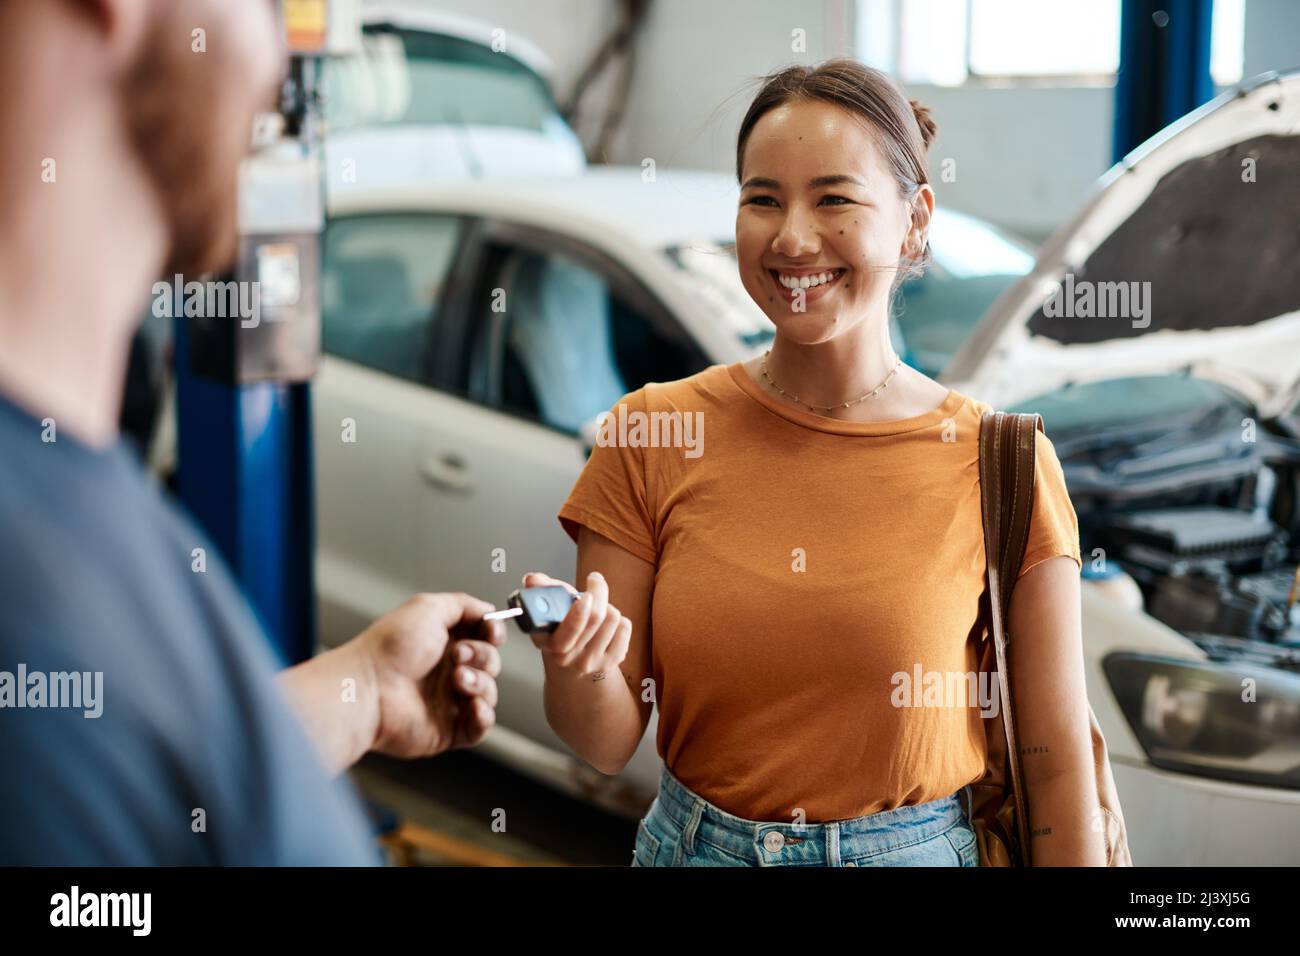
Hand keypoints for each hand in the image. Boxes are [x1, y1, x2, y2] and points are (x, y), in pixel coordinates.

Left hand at [355, 592, 504, 758]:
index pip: (484, 636)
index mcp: (443, 641)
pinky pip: (480, 726)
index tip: (491, 632)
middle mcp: (447, 670)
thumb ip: (464, 604)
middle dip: (482, 656)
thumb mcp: (428, 607)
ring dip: (480, 684)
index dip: (493, 633)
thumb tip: (489, 611)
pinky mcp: (448, 728)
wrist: (369, 689)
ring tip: (457, 681)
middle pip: (491, 662)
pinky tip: (472, 705)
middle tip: (457, 656)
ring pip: (489, 692)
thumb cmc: (390, 649)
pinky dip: (483, 715)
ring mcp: (448, 700)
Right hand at [522, 571, 631, 679]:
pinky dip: (620, 620)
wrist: (572, 658)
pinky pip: (625, 628)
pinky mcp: (610, 663)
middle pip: (596, 617)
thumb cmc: (561, 624)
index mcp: (547, 642)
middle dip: (598, 593)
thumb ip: (541, 589)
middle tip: (594, 583)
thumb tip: (531, 579)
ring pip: (613, 618)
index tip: (586, 596)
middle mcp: (566, 657)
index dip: (579, 612)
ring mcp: (589, 663)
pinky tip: (608, 626)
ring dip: (608, 607)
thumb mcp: (549, 606)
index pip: (568, 630)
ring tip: (598, 610)